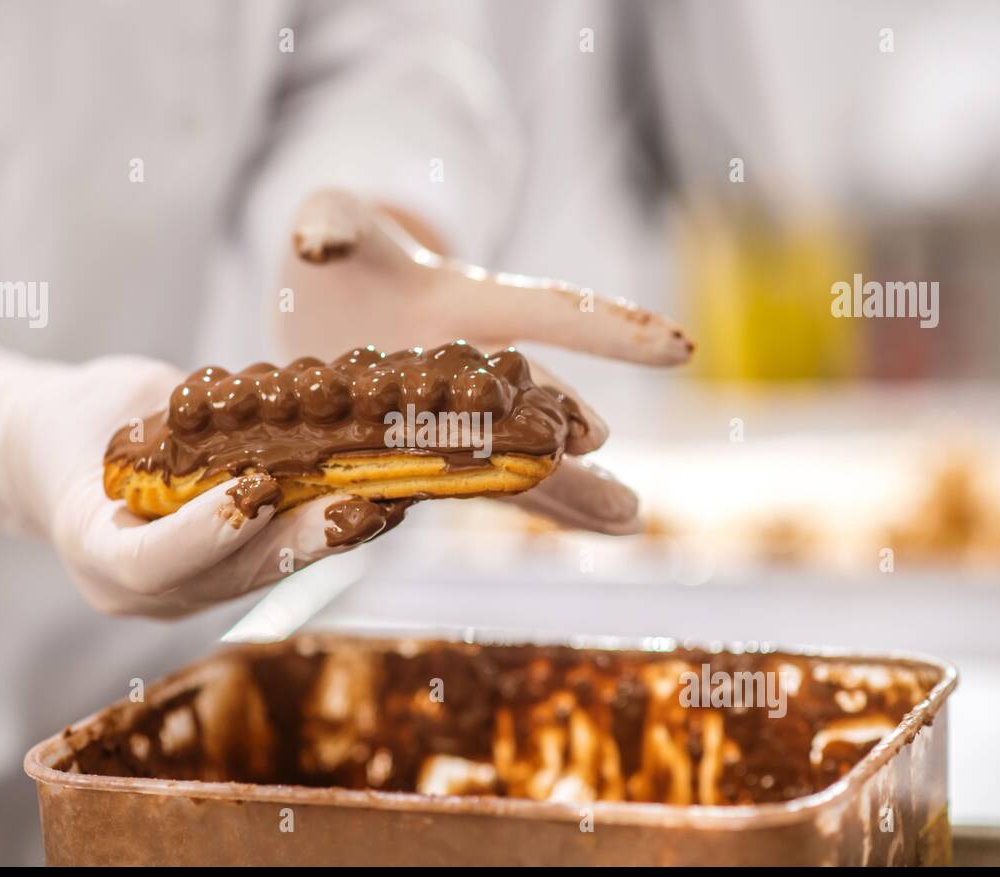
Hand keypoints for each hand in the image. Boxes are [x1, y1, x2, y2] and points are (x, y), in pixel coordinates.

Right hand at [0, 335, 407, 617]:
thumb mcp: (107, 409)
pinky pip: (282, 553)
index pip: (153, 563)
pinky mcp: (228, 574)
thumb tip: (257, 405)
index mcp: (96, 553)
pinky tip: (383, 495)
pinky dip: (331, 523)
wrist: (58, 452)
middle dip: (304, 540)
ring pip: (271, 570)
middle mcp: (147, 590)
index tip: (257, 490)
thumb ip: (172, 425)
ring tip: (394, 496)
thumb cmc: (74, 421)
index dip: (208, 532)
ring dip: (337, 534)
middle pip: (234, 576)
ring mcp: (192, 589)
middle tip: (361, 506)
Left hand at [275, 189, 694, 533]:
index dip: (606, 331)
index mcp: (464, 301)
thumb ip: (331, 220)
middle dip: (578, 439)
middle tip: (630, 492)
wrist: (322, 301)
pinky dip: (525, 505)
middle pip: (540, 400)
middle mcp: (474, 359)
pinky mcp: (424, 445)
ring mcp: (453, 408)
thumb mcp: (328, 219)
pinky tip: (585, 533)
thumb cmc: (336, 248)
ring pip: (520, 453)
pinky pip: (477, 481)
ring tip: (629, 526)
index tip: (678, 351)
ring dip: (571, 492)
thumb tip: (321, 243)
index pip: (545, 312)